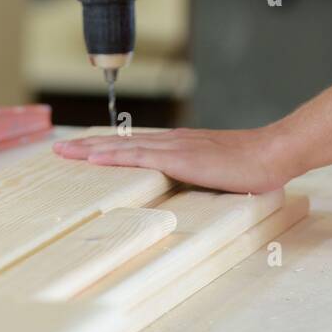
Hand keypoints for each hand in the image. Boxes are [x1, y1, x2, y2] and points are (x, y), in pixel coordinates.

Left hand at [52, 124, 298, 193]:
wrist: (272, 153)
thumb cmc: (252, 166)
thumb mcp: (218, 172)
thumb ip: (199, 177)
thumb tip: (189, 189)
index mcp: (180, 146)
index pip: (135, 146)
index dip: (108, 147)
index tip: (83, 151)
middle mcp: (172, 142)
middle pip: (122, 142)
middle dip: (88, 146)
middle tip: (60, 150)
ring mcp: (175, 147)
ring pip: (123, 146)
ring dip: (91, 149)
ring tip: (66, 152)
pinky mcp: (180, 158)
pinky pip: (139, 156)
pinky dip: (113, 156)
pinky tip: (94, 158)